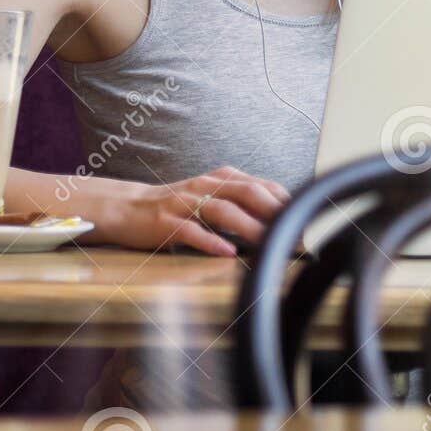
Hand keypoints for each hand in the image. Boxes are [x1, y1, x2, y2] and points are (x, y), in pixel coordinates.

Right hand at [95, 166, 292, 255]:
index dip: (283, 201)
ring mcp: (185, 203)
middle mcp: (205, 186)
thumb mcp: (211, 194)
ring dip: (247, 227)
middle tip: (291, 232)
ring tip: (267, 242)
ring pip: (221, 210)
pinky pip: (191, 231)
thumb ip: (241, 200)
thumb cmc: (177, 205)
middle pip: (245, 192)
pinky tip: (227, 253)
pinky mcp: (166, 222)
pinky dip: (211, 241)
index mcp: (220, 178)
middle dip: (272, 211)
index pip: (260, 185)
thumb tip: (280, 214)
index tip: (302, 219)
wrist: (127, 207)